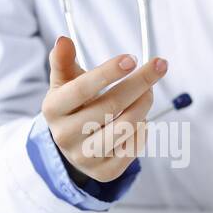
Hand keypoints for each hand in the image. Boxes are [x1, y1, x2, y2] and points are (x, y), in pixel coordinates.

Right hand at [42, 37, 165, 182]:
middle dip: (139, 83)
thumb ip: (64, 60)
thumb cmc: (74, 103)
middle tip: (159, 65)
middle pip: (110, 106)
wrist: (73, 143)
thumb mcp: (65, 81)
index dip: (108, 73)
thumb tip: (63, 39)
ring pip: (125, 128)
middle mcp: (64, 136)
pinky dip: (142, 130)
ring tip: (148, 92)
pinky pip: (133, 149)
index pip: (81, 88)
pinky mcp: (103, 173)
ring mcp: (84, 157)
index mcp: (53, 109)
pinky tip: (140, 119)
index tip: (132, 58)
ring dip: (144, 105)